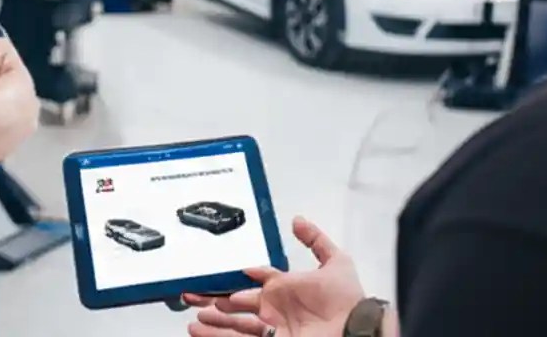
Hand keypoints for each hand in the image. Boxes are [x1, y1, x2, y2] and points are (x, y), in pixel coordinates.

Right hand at [183, 217, 365, 336]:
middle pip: (237, 303)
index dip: (242, 275)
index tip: (227, 270)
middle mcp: (274, 310)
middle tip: (195, 295)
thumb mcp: (336, 262)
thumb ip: (316, 240)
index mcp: (285, 289)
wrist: (354, 331)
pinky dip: (215, 336)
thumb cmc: (347, 300)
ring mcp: (270, 329)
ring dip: (212, 319)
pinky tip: (198, 331)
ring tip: (193, 315)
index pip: (257, 281)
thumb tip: (298, 220)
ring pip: (233, 323)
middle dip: (215, 299)